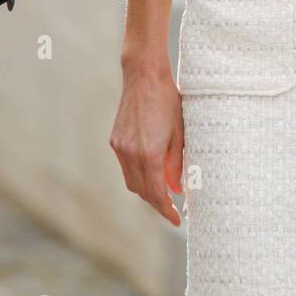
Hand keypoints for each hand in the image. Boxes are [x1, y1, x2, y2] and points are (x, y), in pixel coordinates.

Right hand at [110, 46, 183, 225]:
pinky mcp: (115, 140)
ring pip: (131, 182)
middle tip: (172, 207)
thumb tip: (177, 188)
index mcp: (149, 154)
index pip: (157, 194)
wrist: (144, 76)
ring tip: (163, 192)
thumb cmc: (168, 100)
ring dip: (146, 191)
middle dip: (157, 203)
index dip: (166, 210)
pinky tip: (150, 172)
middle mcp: (131, 154)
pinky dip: (137, 175)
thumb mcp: (180, 133)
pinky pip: (126, 167)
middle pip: (142, 192)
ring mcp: (120, 147)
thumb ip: (177, 163)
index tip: (177, 219)